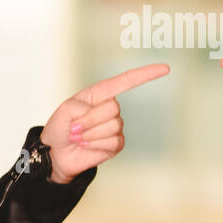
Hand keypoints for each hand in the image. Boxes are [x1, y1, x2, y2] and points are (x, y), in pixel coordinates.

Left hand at [40, 63, 170, 183]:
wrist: (57, 153)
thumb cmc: (59, 128)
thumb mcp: (63, 110)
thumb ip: (79, 106)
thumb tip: (96, 113)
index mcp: (99, 94)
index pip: (126, 81)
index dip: (146, 74)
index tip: (165, 68)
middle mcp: (110, 108)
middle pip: (113, 108)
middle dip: (90, 120)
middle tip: (75, 128)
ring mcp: (115, 126)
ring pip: (113, 126)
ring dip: (90, 134)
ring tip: (79, 137)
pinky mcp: (117, 144)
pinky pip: (113, 142)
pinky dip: (95, 145)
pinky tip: (87, 145)